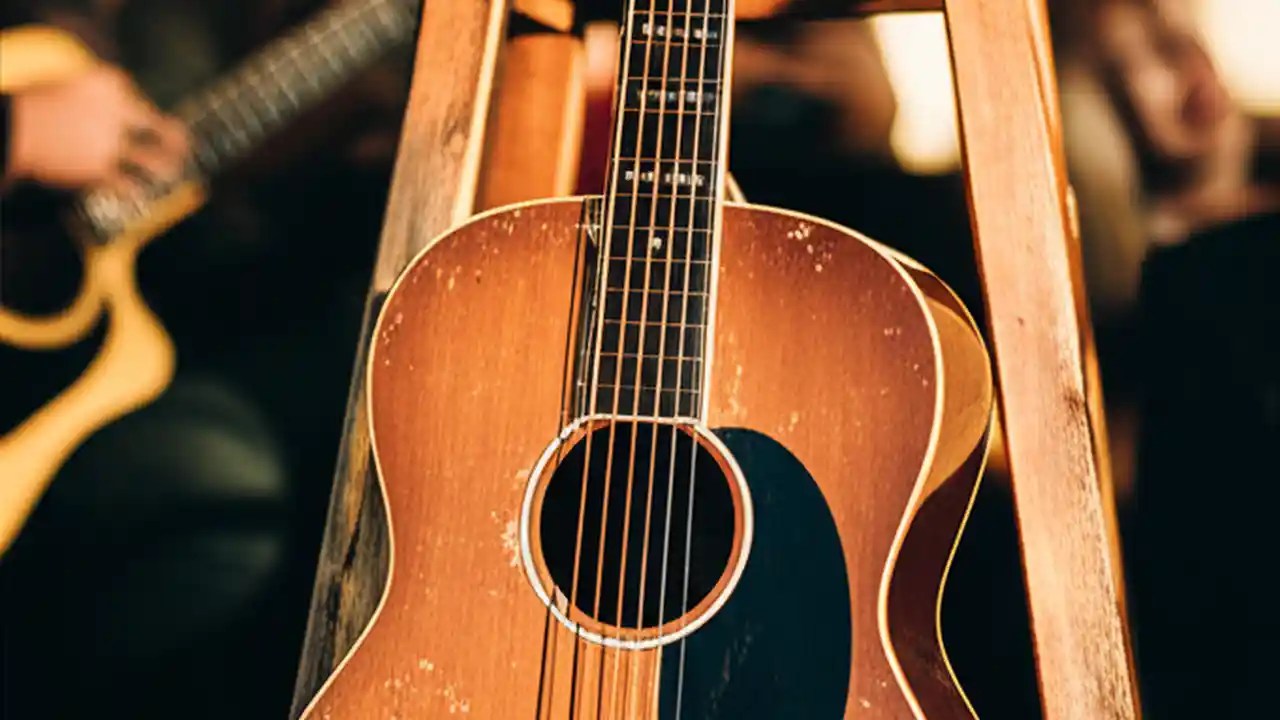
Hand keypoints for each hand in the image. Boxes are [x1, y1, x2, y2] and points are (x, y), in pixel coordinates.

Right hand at [6, 65, 188, 193]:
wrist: (14, 127)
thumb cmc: (37, 106)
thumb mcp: (71, 87)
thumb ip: (98, 99)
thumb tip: (120, 113)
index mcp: (111, 84)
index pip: (138, 99)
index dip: (143, 113)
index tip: (152, 120)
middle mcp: (118, 112)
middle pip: (158, 128)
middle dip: (175, 139)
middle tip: (184, 145)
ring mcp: (111, 142)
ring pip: (152, 160)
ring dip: (165, 168)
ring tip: (173, 173)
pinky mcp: (100, 168)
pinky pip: (127, 184)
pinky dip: (135, 191)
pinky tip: (140, 195)